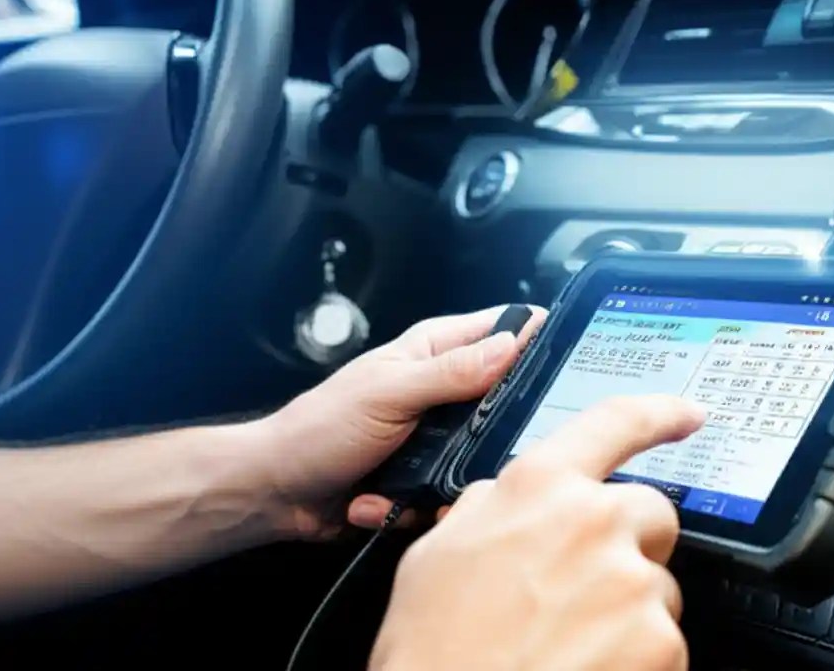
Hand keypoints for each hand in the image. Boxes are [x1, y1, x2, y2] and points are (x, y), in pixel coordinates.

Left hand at [253, 306, 544, 539]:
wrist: (276, 491)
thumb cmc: (317, 430)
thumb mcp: (390, 392)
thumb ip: (452, 371)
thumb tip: (510, 345)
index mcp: (433, 352)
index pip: (502, 329)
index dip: (533, 341)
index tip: (557, 367)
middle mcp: (440, 392)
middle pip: (504, 403)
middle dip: (491, 434)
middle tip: (465, 446)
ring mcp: (435, 438)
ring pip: (483, 456)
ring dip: (446, 477)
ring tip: (410, 480)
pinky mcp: (426, 479)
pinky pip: (452, 493)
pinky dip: (418, 503)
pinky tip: (382, 499)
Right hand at [368, 395, 705, 670]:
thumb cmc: (434, 651)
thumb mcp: (434, 556)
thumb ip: (486, 510)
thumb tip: (505, 500)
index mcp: (537, 489)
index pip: (614, 423)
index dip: (659, 413)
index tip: (687, 414)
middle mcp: (593, 523)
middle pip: (651, 513)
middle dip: (630, 544)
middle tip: (586, 589)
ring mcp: (632, 584)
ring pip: (657, 586)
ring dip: (628, 612)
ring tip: (569, 644)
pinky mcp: (659, 643)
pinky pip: (665, 643)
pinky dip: (637, 661)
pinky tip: (586, 668)